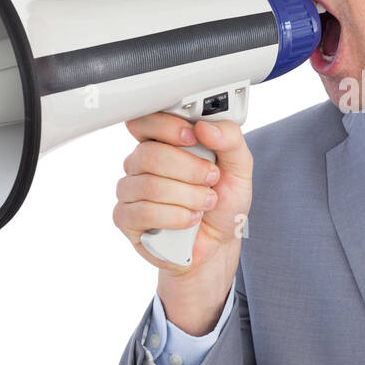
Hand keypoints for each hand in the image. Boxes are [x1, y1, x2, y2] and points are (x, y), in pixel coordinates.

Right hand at [114, 112, 251, 324]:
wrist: (218, 243)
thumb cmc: (223, 202)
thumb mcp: (239, 167)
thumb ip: (230, 139)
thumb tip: (205, 126)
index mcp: (163, 142)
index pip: (146, 121)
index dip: (167, 127)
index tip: (192, 136)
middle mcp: (141, 163)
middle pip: (149, 154)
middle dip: (189, 169)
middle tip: (211, 179)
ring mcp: (130, 191)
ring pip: (149, 185)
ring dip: (188, 196)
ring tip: (206, 203)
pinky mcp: (126, 218)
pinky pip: (143, 212)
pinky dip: (175, 217)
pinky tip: (190, 219)